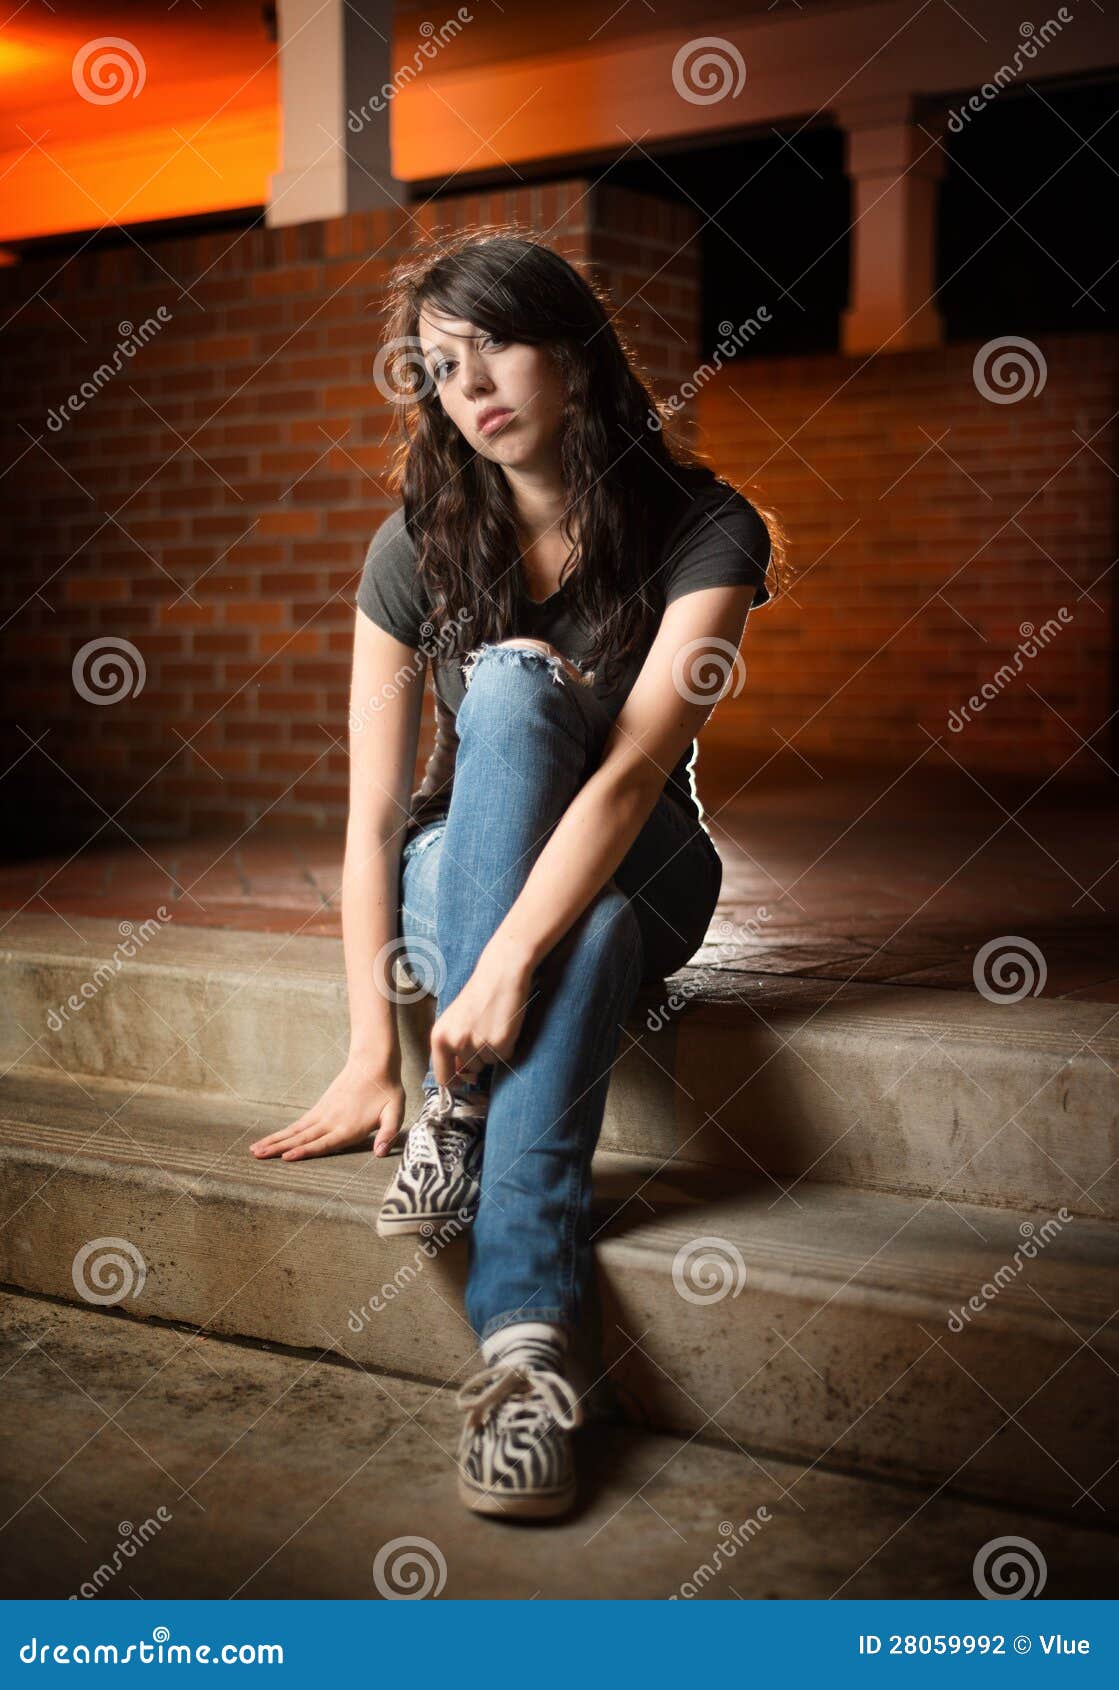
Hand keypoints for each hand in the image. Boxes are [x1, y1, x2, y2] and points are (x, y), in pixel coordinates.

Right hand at [249, 1051, 404, 1161]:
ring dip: (275, 1140)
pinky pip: (299, 1123)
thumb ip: (388, 1134)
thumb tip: (380, 1154)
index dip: (305, 1152)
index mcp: (348, 1127)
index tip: (286, 1158)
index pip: (323, 1143)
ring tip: (255, 1149)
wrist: (373, 1063)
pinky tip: (274, 1139)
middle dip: (278, 1148)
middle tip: (256, 1156)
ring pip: (295, 1131)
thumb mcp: (395, 1112)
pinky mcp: (321, 1107)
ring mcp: (324, 1114)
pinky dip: (285, 1132)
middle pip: (301, 1138)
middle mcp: (331, 1122)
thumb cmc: (387, 1090)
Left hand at [429, 948, 534, 1088]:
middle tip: (482, 1031)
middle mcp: (456, 1043)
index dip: (455, 1083)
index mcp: (439, 1038)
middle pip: (470, 1071)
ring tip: (492, 1025)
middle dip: (478, 1059)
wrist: (500, 974)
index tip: (463, 1083)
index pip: (443, 1077)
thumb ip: (451, 1047)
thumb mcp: (455, 1020)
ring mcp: (478, 1044)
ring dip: (492, 1051)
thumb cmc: (478, 996)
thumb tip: (459, 1076)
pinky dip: (507, 1046)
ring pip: (488, 1064)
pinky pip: (504, 1057)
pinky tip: (504, 1026)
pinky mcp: (500, 1044)